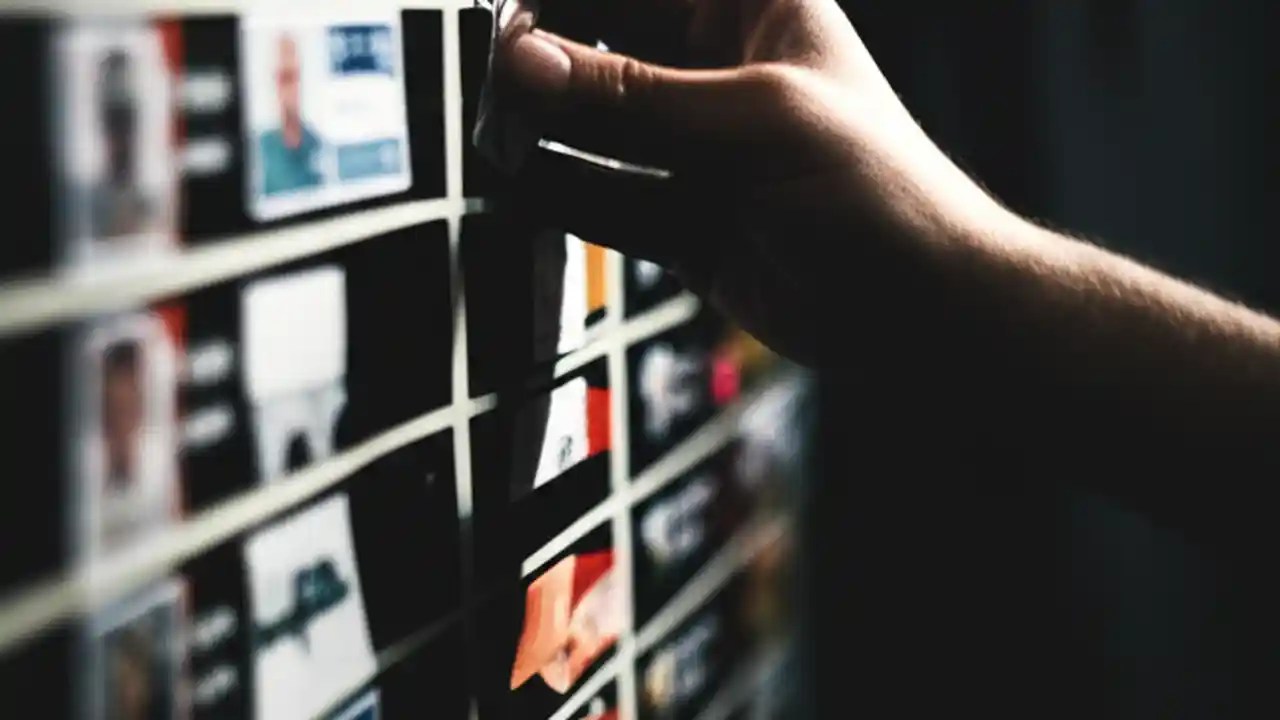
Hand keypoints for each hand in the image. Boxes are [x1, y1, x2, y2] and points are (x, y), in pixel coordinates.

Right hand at [495, 0, 1009, 366]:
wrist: (921, 312)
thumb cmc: (877, 192)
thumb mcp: (754, 124)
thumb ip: (633, 97)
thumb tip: (522, 64)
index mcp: (749, 10)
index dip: (559, 0)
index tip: (505, 32)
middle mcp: (714, 72)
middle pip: (600, 48)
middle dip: (542, 66)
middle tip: (493, 91)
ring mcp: (693, 150)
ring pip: (591, 127)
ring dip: (542, 132)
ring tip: (494, 138)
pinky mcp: (679, 221)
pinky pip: (601, 198)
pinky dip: (559, 194)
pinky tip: (517, 185)